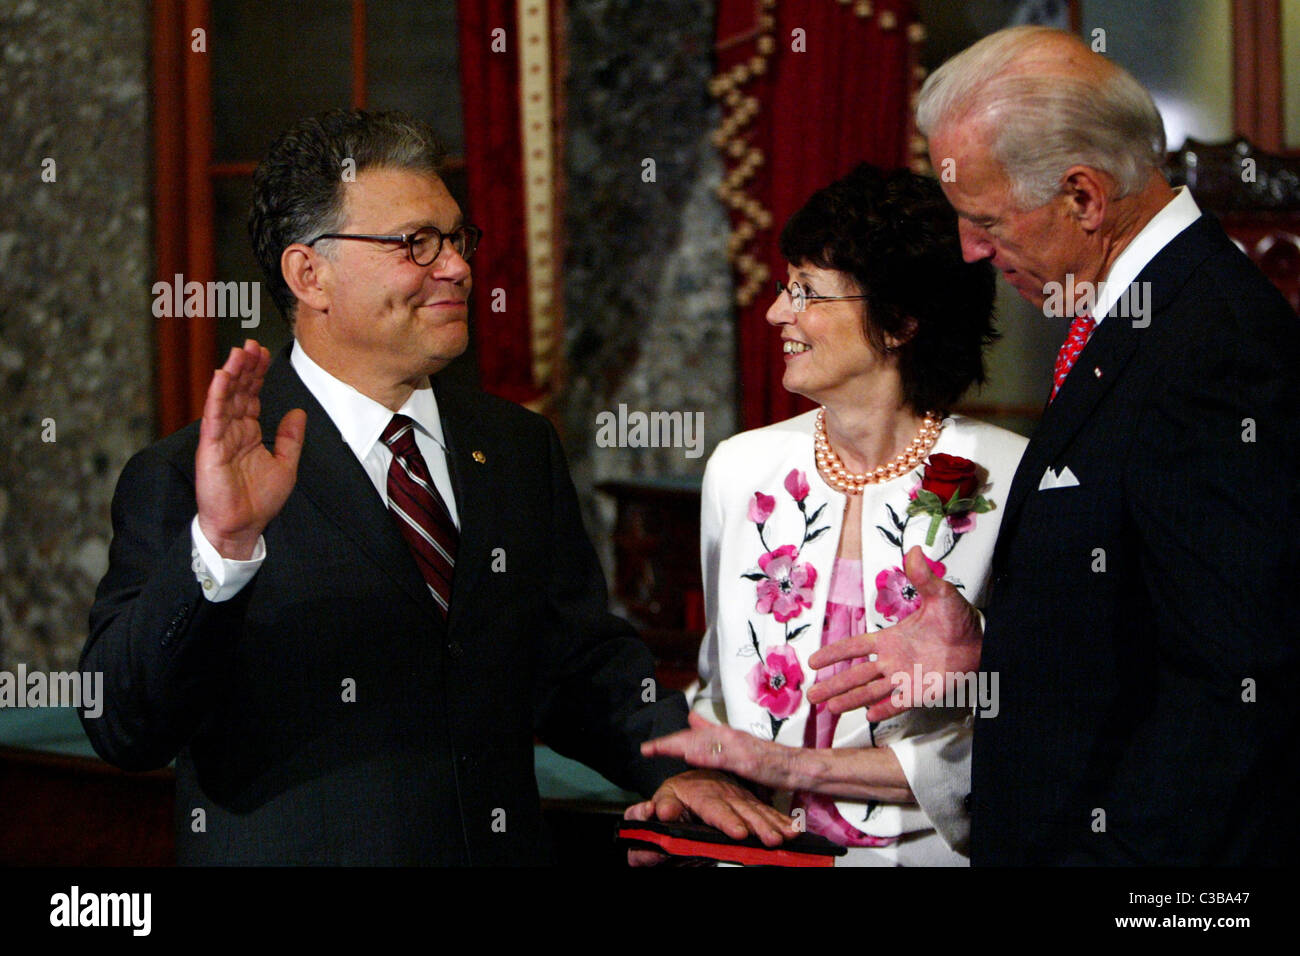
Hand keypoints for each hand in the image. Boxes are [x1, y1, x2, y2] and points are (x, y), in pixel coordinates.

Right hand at [196, 340, 305, 559]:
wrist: (243, 527)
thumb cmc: (259, 501)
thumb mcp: (285, 465)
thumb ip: (290, 438)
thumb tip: (299, 412)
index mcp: (249, 433)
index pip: (253, 396)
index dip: (258, 374)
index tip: (264, 353)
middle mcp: (233, 431)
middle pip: (239, 391)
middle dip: (245, 367)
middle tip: (252, 344)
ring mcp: (220, 437)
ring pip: (225, 398)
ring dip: (231, 374)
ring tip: (238, 352)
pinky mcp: (210, 448)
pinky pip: (214, 417)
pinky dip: (217, 395)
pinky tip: (221, 377)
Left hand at [622, 764, 798, 866]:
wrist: (692, 773)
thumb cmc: (678, 792)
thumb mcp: (666, 796)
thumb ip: (664, 805)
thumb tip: (664, 812)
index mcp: (703, 793)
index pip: (715, 808)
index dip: (728, 820)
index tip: (739, 832)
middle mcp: (726, 794)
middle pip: (743, 811)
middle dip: (760, 826)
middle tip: (772, 840)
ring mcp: (740, 798)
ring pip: (759, 811)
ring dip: (775, 824)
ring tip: (788, 836)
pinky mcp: (750, 802)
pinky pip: (768, 811)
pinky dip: (782, 820)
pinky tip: (793, 830)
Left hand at [642, 711, 804, 790]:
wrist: (796, 765)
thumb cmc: (768, 756)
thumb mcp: (737, 742)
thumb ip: (714, 730)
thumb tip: (691, 718)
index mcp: (725, 733)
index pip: (691, 735)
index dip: (669, 741)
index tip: (647, 748)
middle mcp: (729, 735)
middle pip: (692, 738)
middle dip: (667, 743)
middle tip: (646, 750)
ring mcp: (737, 747)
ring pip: (703, 745)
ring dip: (680, 746)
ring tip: (659, 750)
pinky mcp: (747, 761)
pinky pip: (723, 757)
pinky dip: (705, 756)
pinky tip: (690, 757)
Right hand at [806, 545, 982, 719]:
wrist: (982, 641)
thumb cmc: (958, 618)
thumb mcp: (939, 594)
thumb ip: (922, 576)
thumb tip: (914, 550)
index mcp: (890, 639)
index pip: (854, 647)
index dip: (833, 653)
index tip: (813, 661)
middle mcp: (892, 660)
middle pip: (855, 675)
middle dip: (833, 685)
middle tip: (811, 696)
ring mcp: (904, 678)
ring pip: (871, 691)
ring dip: (851, 699)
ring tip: (831, 709)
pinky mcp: (920, 692)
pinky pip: (899, 703)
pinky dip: (884, 709)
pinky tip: (869, 716)